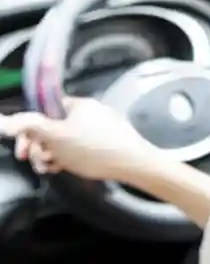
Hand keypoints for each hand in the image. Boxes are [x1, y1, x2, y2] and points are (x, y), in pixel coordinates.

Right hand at [1, 97, 160, 181]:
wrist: (133, 163)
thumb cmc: (92, 148)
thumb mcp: (55, 136)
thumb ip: (30, 126)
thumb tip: (6, 119)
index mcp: (78, 105)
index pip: (45, 111)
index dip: (30, 131)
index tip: (23, 151)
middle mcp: (89, 112)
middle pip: (53, 128)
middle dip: (39, 146)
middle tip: (37, 162)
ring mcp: (99, 127)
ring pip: (65, 140)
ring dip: (52, 154)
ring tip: (52, 167)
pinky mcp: (106, 142)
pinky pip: (79, 148)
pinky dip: (68, 157)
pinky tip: (64, 168)